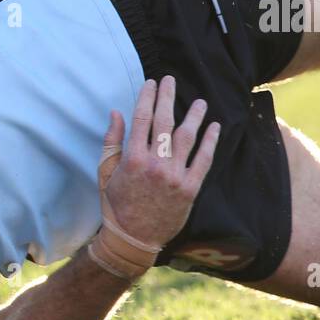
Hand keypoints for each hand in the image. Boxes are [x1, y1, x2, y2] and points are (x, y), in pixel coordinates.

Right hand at [100, 75, 219, 248]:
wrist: (133, 239)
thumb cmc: (116, 205)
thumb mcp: (106, 173)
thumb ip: (112, 142)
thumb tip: (116, 113)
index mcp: (133, 159)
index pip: (141, 119)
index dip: (147, 98)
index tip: (151, 83)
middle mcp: (155, 164)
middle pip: (164, 122)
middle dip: (167, 97)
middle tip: (170, 80)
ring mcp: (175, 176)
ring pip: (187, 137)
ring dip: (194, 116)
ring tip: (199, 102)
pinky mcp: (190, 188)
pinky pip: (203, 160)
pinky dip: (210, 142)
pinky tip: (214, 127)